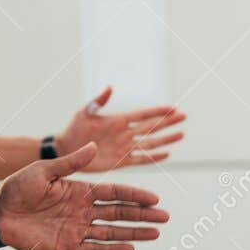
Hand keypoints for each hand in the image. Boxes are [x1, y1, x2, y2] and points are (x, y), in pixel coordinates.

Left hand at [0, 142, 168, 249]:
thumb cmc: (17, 187)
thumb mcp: (44, 171)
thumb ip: (70, 163)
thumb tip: (93, 147)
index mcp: (80, 190)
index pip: (114, 193)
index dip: (135, 196)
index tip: (154, 198)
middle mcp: (83, 210)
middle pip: (119, 212)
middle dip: (142, 215)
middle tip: (165, 218)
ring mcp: (77, 229)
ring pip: (112, 232)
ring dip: (134, 233)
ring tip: (155, 234)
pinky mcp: (67, 246)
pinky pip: (94, 249)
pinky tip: (130, 248)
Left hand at [55, 85, 185, 170]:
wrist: (66, 150)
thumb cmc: (74, 129)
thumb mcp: (84, 112)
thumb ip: (98, 101)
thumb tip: (109, 87)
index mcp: (118, 120)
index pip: (142, 114)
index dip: (157, 111)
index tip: (173, 107)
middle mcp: (124, 133)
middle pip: (150, 127)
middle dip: (167, 122)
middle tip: (183, 117)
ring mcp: (124, 147)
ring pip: (149, 143)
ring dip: (165, 139)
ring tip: (180, 134)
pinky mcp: (121, 162)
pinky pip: (140, 159)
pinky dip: (153, 157)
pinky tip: (166, 154)